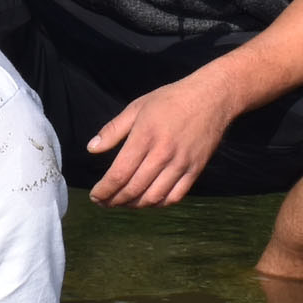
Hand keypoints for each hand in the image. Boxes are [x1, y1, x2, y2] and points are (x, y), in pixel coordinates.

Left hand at [85, 68, 237, 206]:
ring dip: (134, 205)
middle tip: (104, 203)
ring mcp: (181, 164)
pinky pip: (175, 196)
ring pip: (153, 197)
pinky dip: (158, 204)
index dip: (104, 190)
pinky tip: (148, 201)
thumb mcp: (137, 107)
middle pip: (134, 189)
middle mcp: (162, 153)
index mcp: (145, 137)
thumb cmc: (170, 100)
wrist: (211, 97)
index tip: (95, 196)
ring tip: (122, 203)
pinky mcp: (195, 170)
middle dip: (114, 201)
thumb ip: (113, 130)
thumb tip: (91, 149)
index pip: (119, 174)